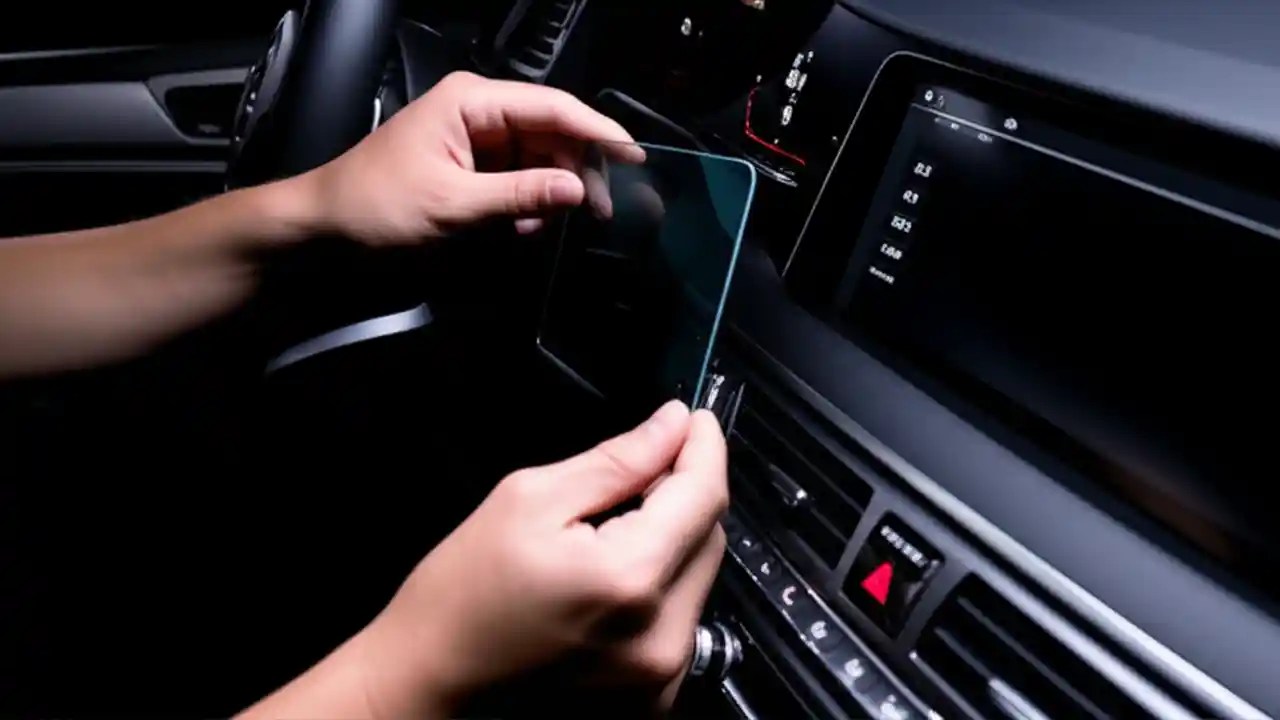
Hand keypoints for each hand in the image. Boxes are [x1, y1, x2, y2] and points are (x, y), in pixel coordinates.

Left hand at [303, 71, 643, 244]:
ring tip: (559, 224)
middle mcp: (479, 112)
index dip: (598, 132)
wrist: (324, 229)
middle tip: (603, 209)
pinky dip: (530, 203)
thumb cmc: (375, 206)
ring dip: (554, 191)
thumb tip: (579, 190)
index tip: (635, 157)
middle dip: (579, 169)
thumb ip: (519, 195)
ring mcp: (475, 141)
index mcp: (472, 101)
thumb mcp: (452, 204)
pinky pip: (519, 180)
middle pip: (552, 132)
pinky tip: (526, 227)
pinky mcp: (471, 169)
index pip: (552, 108)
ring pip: (540, 158)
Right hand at [358, 401, 728, 717]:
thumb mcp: (531, 497)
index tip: (695, 420)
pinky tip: (610, 576)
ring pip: (699, 575)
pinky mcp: (654, 694)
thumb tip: (672, 426)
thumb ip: (617, 461)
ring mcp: (659, 675)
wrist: (433, 674)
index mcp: (628, 579)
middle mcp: (658, 636)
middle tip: (642, 470)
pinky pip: (681, 616)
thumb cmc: (464, 593)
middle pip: (710, 537)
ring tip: (610, 531)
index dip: (703, 448)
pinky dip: (660, 585)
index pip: (703, 496)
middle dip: (685, 493)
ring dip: (673, 539)